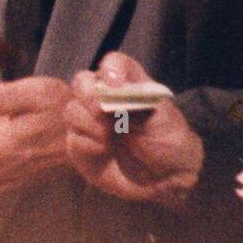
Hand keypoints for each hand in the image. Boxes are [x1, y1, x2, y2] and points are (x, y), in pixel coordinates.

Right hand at [64, 52, 202, 208]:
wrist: (167, 179)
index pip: (114, 64)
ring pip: (72, 109)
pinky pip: (73, 139)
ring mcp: (91, 122)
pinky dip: (86, 143)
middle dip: (88, 94)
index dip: (111, 68)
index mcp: (128, 86)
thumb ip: (139, 96)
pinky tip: (103, 151)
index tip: (114, 84)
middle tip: (101, 112)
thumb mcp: (164, 116)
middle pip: (82, 82)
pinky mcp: (82, 147)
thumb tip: (113, 86)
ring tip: (108, 139)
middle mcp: (105, 100)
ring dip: (87, 122)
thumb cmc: (170, 142)